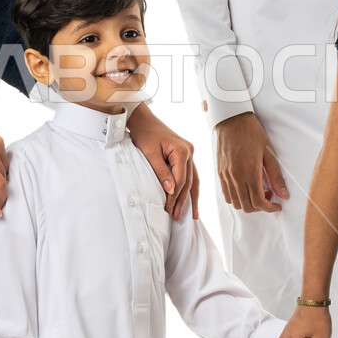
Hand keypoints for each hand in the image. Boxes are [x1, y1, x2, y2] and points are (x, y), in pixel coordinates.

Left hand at [127, 104, 199, 220]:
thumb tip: (171, 191)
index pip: (181, 179)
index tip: (169, 209)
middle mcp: (190, 152)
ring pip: (193, 179)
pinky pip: (190, 174)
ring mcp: (189, 153)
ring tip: (191, 215)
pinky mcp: (185, 155)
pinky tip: (191, 200)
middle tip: (178, 217)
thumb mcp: (150, 154)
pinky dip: (190, 188)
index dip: (175, 196)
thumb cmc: (145, 134)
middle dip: (183, 201)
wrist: (143, 120)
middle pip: (189, 181)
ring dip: (191, 197)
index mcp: (182, 151)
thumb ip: (161, 172)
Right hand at [214, 112, 287, 212]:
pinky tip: (245, 188)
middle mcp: (235, 177)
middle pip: (247, 206)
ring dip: (248, 204)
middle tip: (269, 197)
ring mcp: (226, 176)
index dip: (269, 208)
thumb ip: (275, 176)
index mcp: (249, 172)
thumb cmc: (251, 132)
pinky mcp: (220, 173)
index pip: (258, 202)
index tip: (276, 205)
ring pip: (236, 203)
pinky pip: (227, 195)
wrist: (231, 119)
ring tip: (257, 192)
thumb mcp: (268, 153)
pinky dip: (237, 198)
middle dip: (260, 207)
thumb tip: (283, 195)